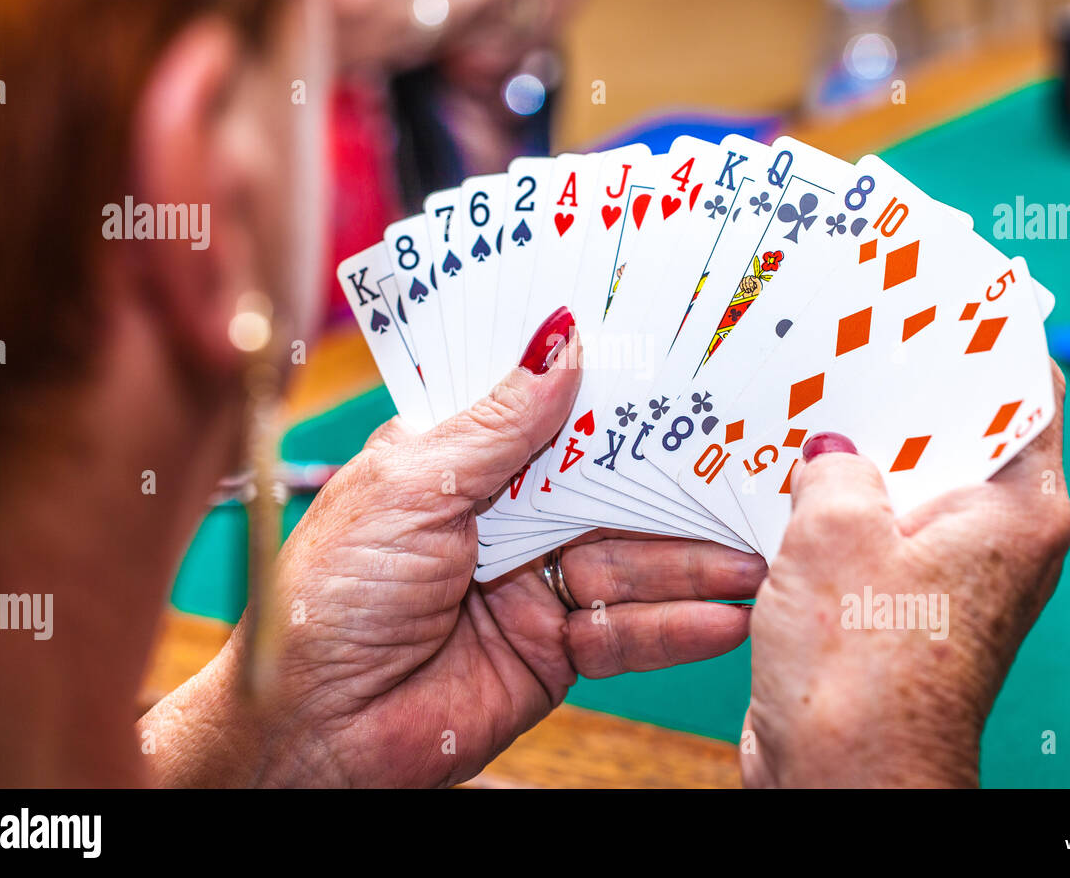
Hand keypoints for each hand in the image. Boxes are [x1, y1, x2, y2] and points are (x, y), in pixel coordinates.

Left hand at [142, 309, 762, 786]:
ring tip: (758, 553)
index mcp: (459, 461)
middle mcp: (504, 518)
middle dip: (676, 479)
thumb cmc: (330, 594)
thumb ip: (500, 421)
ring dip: (695, 561)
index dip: (613, 392)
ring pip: (631, 560)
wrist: (311, 731)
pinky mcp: (553, 652)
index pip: (551, 412)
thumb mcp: (414, 483)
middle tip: (750, 463)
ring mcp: (533, 585)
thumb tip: (560, 338)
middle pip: (608, 487)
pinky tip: (725, 618)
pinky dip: (675, 626)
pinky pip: (626, 631)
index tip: (682, 367)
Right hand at [743, 363, 1069, 787]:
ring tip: (805, 399)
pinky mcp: (906, 604)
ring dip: (862, 451)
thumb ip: (835, 465)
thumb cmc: (863, 670)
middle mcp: (999, 541)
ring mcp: (951, 575)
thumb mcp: (835, 531)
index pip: (1025, 393)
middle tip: (846, 338)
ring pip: (911, 485)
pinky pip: (878, 530)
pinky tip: (787, 476)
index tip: (934, 293)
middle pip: (962, 435)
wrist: (845, 777)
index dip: (980, 337)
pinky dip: (842, 503)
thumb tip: (830, 452)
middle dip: (902, 391)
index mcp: (1018, 511)